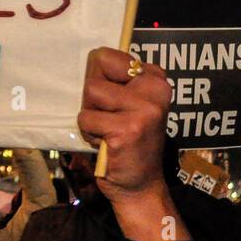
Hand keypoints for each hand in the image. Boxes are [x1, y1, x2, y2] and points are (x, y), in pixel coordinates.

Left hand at [78, 47, 187, 240]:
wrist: (141, 184)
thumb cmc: (128, 141)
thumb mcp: (130, 104)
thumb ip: (114, 81)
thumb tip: (91, 58)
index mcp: (155, 78)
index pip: (105, 57)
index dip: (97, 79)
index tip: (112, 101)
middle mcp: (153, 89)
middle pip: (93, 76)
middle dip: (92, 100)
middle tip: (109, 120)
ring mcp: (142, 109)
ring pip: (89, 95)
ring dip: (90, 117)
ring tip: (107, 132)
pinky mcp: (126, 128)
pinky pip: (85, 119)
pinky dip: (89, 133)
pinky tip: (107, 144)